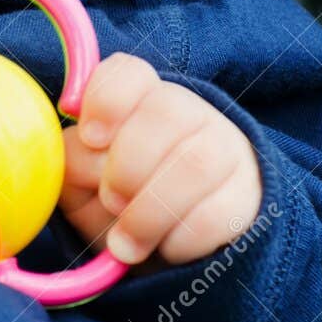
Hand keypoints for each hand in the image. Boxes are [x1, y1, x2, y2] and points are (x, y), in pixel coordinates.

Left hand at [58, 53, 261, 265]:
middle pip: (165, 111)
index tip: (90, 138)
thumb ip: (74, 162)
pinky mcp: (247, 198)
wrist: (172, 246)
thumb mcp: (83, 183)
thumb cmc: (117, 202)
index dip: (107, 99)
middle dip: (128, 165)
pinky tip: (166, 249)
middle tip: (110, 200)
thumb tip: (81, 152)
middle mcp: (188, 113)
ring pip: (196, 163)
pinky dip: (181, 239)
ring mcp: (225, 151)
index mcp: (139, 97)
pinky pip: (217, 214)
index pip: (128, 72)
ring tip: (124, 244)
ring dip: (149, 212)